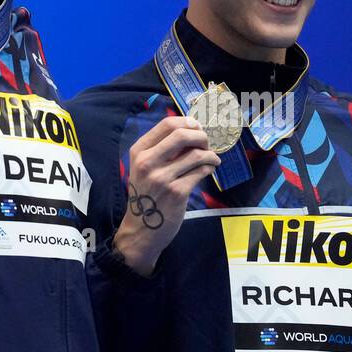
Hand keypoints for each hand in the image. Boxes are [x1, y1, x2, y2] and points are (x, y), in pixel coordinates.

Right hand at [113, 115, 220, 275]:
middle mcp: (148, 162)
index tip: (198, 128)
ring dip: (210, 154)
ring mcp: (162, 178)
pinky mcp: (177, 192)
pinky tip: (209, 170)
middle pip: (182, 134)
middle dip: (201, 136)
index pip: (167, 124)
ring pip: (196, 154)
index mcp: (139, 151)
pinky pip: (201, 171)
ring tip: (212, 159)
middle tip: (207, 144)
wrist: (142, 229)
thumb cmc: (147, 195)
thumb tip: (192, 130)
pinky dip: (210, 168)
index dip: (188, 122)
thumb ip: (162, 149)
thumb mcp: (144, 167)